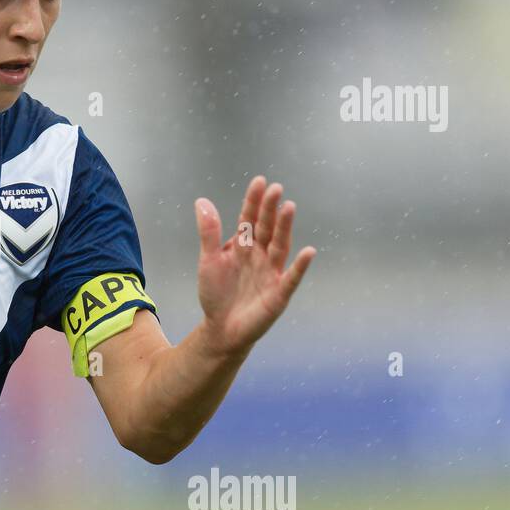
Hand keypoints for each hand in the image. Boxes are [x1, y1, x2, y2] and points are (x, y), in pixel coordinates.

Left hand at [193, 175, 315, 357]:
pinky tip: (308, 251)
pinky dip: (300, 266)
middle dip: (270, 209)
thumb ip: (209, 232)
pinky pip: (291, 277)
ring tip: (289, 207)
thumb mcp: (208, 260)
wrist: (221, 328)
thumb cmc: (216, 293)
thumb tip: (202, 200)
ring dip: (285, 228)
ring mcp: (271, 273)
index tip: (259, 181)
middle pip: (266, 228)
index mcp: (243, 246)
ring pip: (279, 246)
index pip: (249, 219)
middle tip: (275, 188)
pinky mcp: (278, 293)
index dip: (254, 201)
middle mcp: (260, 256)